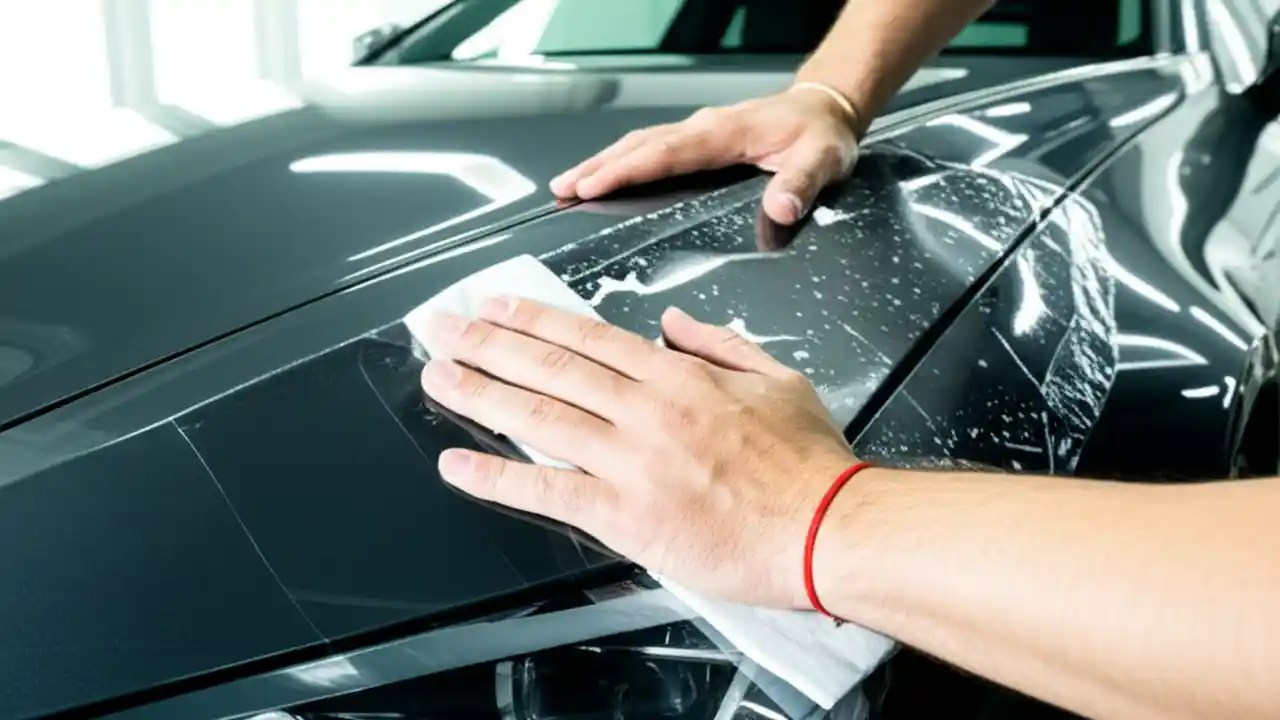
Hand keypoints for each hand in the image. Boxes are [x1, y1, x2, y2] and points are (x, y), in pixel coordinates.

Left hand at [419, 300, 857, 608]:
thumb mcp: (777, 379)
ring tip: (437, 375)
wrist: (826, 527)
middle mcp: (647, 409)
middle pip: (551, 366)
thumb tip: (674, 322)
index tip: (494, 306)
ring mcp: (632, 461)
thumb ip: (720, 344)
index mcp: (680, 376)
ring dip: (479, 393)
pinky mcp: (626, 515)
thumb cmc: (808, 464)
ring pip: (540, 415)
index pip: (589, 337)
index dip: (532, 319)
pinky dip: (498, 476)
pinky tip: (459, 466)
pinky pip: (548, 489)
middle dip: (486, 342)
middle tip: (440, 328)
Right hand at [550, 88, 860, 225]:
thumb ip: (801, 185)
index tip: (594, 184)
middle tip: (562, 189)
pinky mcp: (697, 138)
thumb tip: (780, 210)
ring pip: (640, 143)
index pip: (668, 153)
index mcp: (727, 133)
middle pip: (641, 145)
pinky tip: (602, 175)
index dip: (628, 169)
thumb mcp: (824, 161)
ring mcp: (698, 131)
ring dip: (603, 162)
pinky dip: (621, 160)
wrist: (825, 111)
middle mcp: (705, 128)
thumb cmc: (822, 137)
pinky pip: (651, 146)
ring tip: (567, 185)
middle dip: (599, 166)